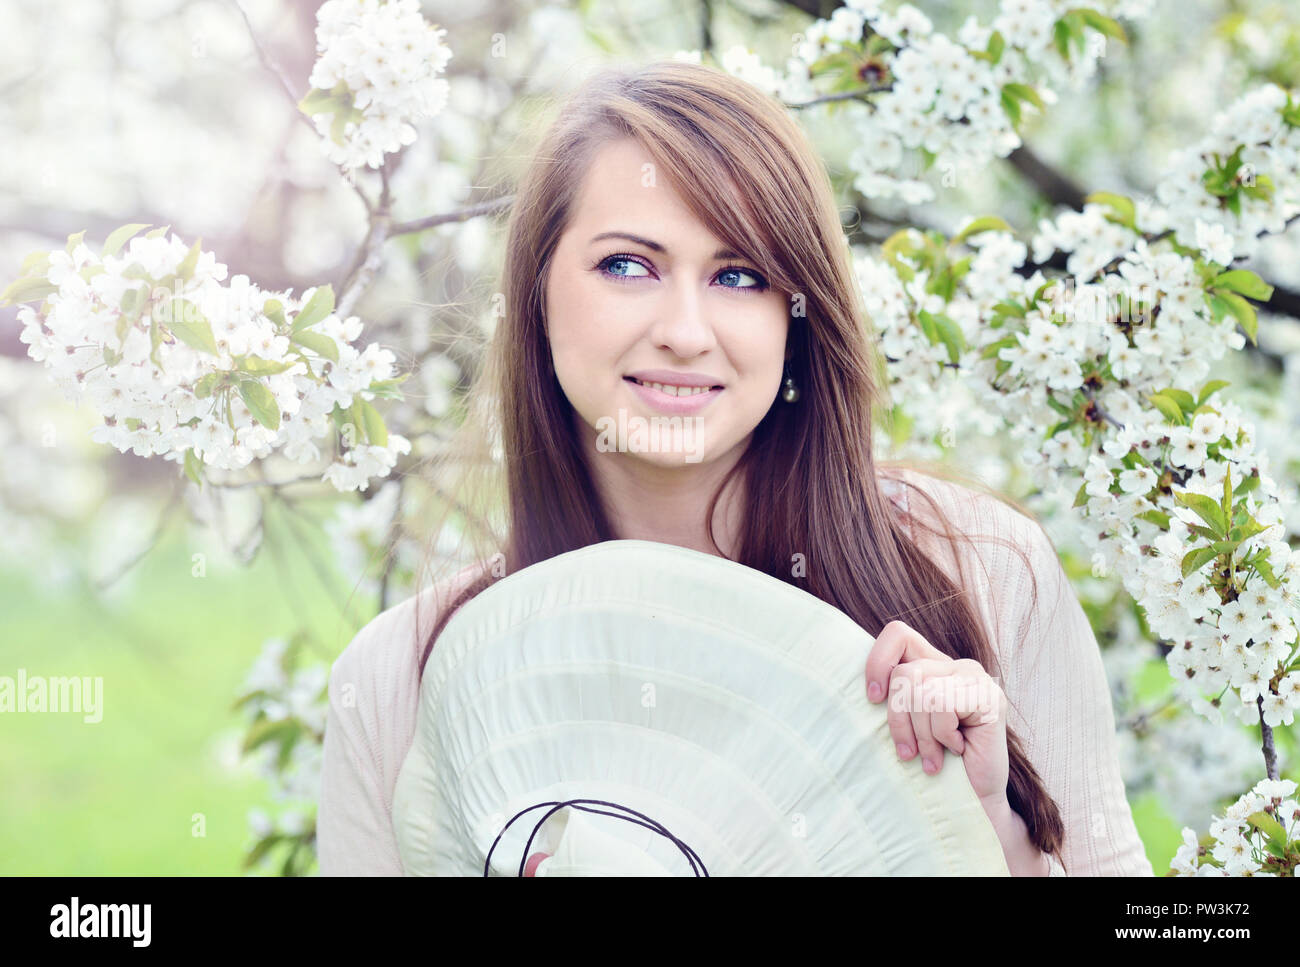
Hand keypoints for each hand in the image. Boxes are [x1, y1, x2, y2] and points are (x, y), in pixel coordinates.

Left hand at [864, 619, 1009, 802]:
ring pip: (922, 691)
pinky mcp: (990, 697)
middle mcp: (954, 665)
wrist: (973, 801)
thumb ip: (892, 698)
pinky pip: (943, 706)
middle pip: (904, 673)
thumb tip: (864, 690)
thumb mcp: (904, 725)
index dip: (878, 661)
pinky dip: (943, 736)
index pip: (898, 634)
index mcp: (931, 665)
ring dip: (923, 735)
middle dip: (899, 719)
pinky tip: (957, 750)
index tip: (873, 699)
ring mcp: (975, 678)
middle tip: (908, 751)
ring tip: (932, 756)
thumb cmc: (934, 763)